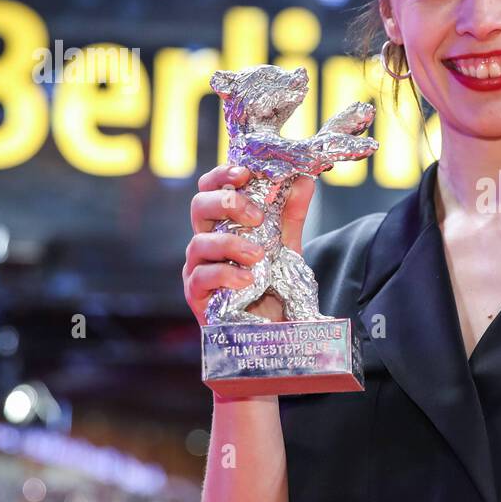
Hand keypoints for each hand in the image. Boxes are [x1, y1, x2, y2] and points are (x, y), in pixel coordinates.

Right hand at [183, 164, 316, 325]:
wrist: (272, 328)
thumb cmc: (271, 284)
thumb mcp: (287, 244)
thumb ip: (292, 213)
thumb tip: (303, 179)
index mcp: (223, 222)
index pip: (211, 188)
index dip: (222, 175)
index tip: (244, 173)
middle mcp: (206, 239)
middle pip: (199, 205)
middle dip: (228, 203)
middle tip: (257, 216)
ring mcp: (197, 266)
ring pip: (199, 242)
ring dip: (231, 244)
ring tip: (258, 256)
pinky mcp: (196, 294)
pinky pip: (201, 277)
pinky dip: (225, 275)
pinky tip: (247, 280)